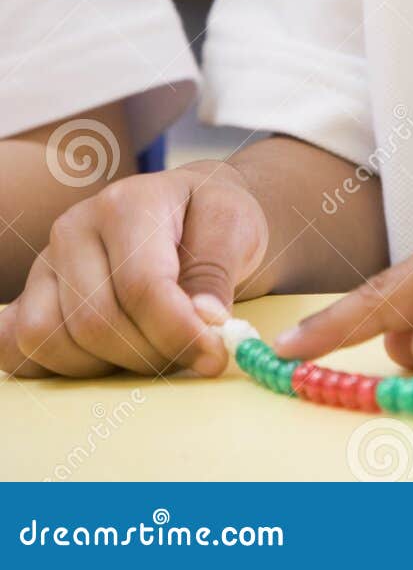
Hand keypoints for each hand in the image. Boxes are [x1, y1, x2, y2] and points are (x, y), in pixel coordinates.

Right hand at [0, 160, 269, 379]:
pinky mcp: (33, 296)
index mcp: (126, 204)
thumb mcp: (234, 226)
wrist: (189, 213)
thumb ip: (219, 270)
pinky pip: (22, 347)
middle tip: (191, 352)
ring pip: (54, 340)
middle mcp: (75, 228)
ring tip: (154, 346)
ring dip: (109, 365)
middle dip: (150, 353)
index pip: (141, 286)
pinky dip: (60, 365)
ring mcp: (47, 263)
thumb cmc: (210, 219)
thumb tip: (205, 320)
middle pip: (96, 322)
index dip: (179, 332)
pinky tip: (105, 358)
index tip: (214, 354)